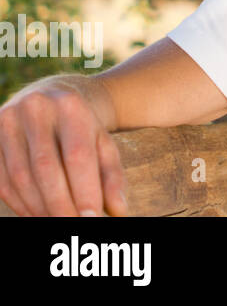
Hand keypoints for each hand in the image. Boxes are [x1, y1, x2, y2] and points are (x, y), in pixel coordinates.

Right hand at [0, 78, 128, 215]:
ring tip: (56, 222)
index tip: (92, 217)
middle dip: (59, 204)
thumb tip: (119, 210)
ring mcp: (8, 121)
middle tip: (72, 225)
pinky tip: (36, 214)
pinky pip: (1, 180)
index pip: (76, 155)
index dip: (84, 189)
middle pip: (45, 168)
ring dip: (38, 207)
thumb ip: (112, 176)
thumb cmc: (84, 128)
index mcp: (71, 106)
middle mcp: (36, 109)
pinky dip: (18, 203)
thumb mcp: (104, 144)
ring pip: (20, 176)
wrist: (52, 98)